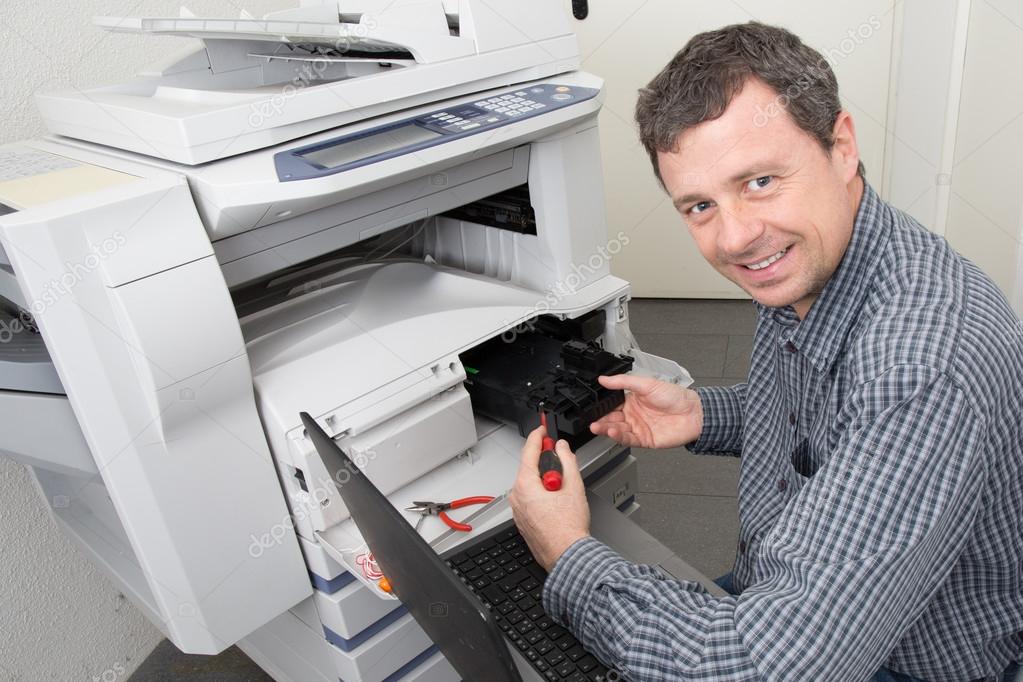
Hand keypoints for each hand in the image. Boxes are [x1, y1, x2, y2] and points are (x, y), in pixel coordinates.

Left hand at [509, 426, 589, 570]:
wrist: (568, 556)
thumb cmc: (568, 528)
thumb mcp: (573, 487)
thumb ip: (567, 461)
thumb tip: (562, 448)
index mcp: (525, 485)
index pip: (528, 452)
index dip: (537, 437)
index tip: (542, 429)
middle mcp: (517, 497)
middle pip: (530, 469)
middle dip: (546, 465)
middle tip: (562, 466)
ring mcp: (518, 511)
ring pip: (531, 486)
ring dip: (546, 483)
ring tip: (563, 494)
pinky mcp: (523, 521)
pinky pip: (531, 500)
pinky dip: (542, 496)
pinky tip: (557, 506)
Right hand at [590, 374, 702, 448]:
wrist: (693, 413)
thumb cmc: (675, 397)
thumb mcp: (646, 384)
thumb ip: (623, 382)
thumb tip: (604, 379)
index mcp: (632, 401)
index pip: (612, 405)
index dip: (602, 407)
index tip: (592, 407)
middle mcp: (634, 415)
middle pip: (612, 419)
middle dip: (601, 420)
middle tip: (591, 420)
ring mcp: (639, 428)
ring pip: (618, 430)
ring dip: (606, 429)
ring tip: (597, 426)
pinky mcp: (644, 440)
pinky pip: (628, 439)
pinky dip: (618, 436)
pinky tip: (612, 432)